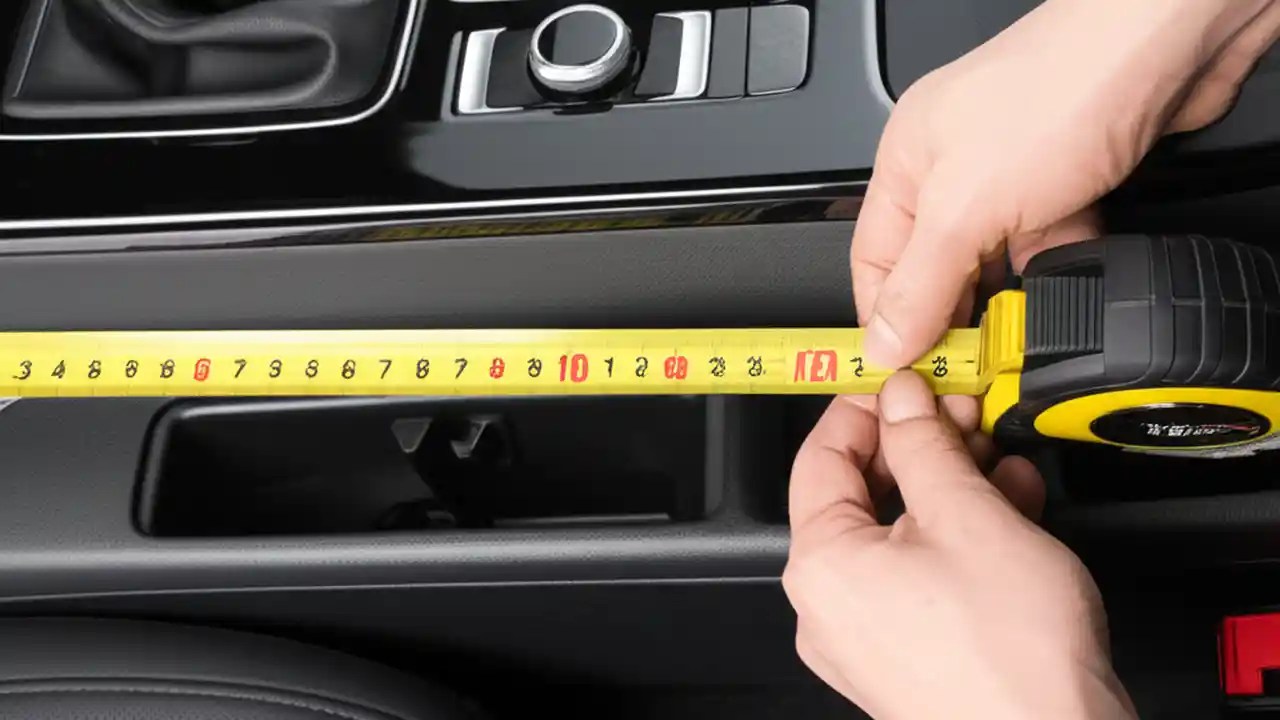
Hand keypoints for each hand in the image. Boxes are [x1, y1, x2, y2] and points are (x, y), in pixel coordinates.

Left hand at [783, 372, 1136, 719]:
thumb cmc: (1012, 661)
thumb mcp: (967, 515)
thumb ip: (924, 444)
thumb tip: (902, 399)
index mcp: (820, 566)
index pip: (820, 456)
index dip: (864, 408)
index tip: (905, 383)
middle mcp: (829, 607)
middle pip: (863, 495)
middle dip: (920, 448)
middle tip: (964, 416)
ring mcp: (867, 638)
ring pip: (900, 535)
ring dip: (950, 488)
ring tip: (1000, 462)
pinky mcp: (908, 656)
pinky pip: (921, 577)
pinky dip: (959, 539)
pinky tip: (1008, 511)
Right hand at [853, 0, 1279, 368]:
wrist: (1168, 43)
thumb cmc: (1060, 87)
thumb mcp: (965, 206)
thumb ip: (920, 282)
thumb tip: (883, 343)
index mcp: (907, 165)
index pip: (874, 263)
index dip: (883, 321)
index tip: (901, 372)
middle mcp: (955, 169)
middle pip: (935, 269)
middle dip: (950, 319)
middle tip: (964, 369)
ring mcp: (1015, 176)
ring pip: (997, 264)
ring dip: (1010, 301)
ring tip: (1017, 336)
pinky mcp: (1069, 182)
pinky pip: (1052, 246)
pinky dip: (1060, 271)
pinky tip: (1068, 285)